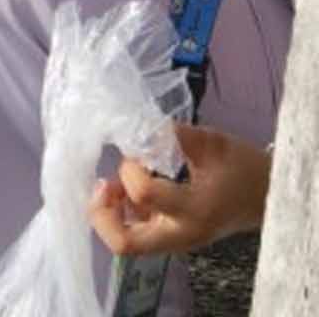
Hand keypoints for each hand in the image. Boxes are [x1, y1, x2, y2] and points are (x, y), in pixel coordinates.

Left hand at [89, 124, 271, 256]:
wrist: (267, 195)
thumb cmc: (242, 167)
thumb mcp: (212, 142)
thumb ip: (172, 135)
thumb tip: (135, 126)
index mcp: (196, 208)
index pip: (144, 193)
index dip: (130, 168)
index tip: (137, 153)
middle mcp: (182, 233)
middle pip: (125, 243)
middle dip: (101, 213)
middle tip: (104, 183)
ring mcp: (175, 241)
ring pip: (124, 243)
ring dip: (108, 213)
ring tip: (113, 184)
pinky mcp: (171, 239)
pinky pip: (134, 234)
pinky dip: (120, 213)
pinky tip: (127, 191)